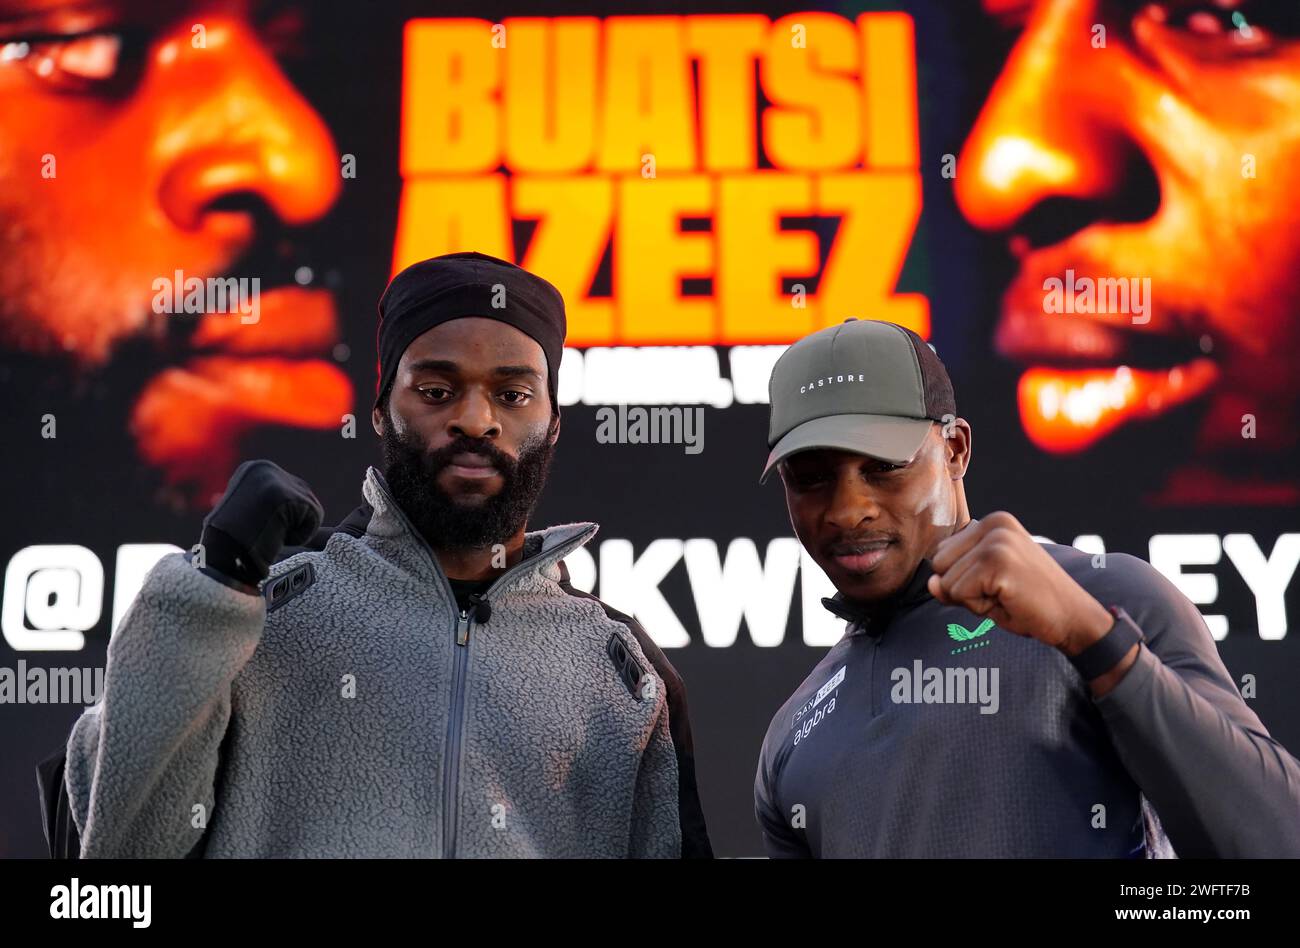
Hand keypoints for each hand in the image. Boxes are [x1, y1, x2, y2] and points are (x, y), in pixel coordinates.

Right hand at [197, 460, 323, 586]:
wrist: (222, 554)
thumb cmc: (230, 542)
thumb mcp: (244, 510)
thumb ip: (265, 501)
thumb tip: (287, 506)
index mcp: (253, 469)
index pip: (290, 489)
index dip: (283, 516)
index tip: (263, 527)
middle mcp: (264, 468)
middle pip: (304, 495)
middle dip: (292, 521)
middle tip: (267, 533)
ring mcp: (276, 480)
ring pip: (310, 508)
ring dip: (294, 530)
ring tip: (268, 535)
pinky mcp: (289, 496)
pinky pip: (313, 519)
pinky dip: (300, 536)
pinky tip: (277, 538)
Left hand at [927, 512, 1113, 654]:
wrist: (1074, 619)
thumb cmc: (1030, 603)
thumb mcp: (985, 587)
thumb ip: (953, 582)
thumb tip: (931, 583)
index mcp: (993, 522)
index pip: (942, 553)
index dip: (963, 579)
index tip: (999, 583)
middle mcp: (994, 523)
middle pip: (939, 564)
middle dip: (963, 589)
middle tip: (1002, 592)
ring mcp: (997, 541)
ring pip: (947, 581)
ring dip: (973, 600)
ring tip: (1007, 596)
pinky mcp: (997, 562)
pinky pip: (959, 594)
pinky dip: (979, 607)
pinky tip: (1009, 601)